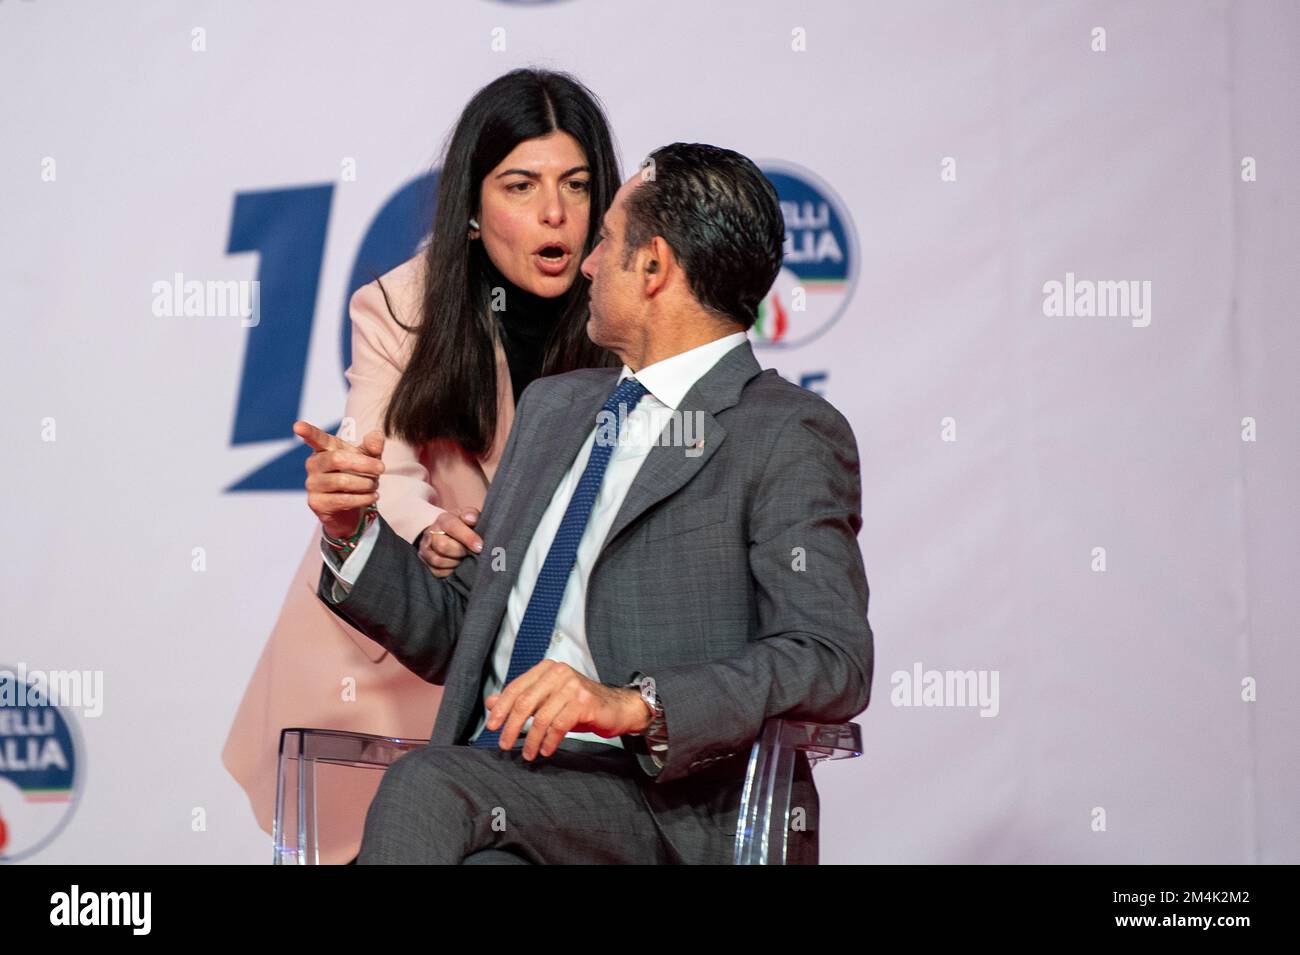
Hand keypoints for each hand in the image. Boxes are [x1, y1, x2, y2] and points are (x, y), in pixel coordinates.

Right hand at [293, 420, 384, 538]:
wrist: (352, 507)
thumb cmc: (358, 475)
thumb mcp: (369, 458)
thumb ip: (373, 446)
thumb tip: (376, 439)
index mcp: (324, 449)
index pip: (315, 438)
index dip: (308, 432)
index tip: (298, 426)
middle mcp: (313, 464)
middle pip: (337, 459)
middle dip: (364, 464)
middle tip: (381, 468)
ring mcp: (312, 484)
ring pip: (342, 481)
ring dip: (366, 483)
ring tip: (374, 485)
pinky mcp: (317, 503)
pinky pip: (343, 500)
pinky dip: (363, 498)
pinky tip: (373, 496)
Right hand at [417, 508, 483, 576]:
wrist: (449, 534)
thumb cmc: (464, 526)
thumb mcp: (470, 517)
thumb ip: (473, 515)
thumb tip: (471, 518)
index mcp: (443, 519)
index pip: (451, 526)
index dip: (467, 537)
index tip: (480, 547)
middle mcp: (431, 533)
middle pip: (442, 546)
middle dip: (460, 552)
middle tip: (472, 554)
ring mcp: (426, 548)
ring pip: (438, 560)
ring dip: (455, 563)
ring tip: (465, 559)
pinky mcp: (425, 562)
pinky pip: (437, 572)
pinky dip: (450, 571)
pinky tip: (458, 565)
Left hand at [483, 660, 650, 759]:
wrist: (618, 708)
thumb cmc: (581, 705)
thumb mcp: (548, 700)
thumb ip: (522, 699)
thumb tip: (491, 702)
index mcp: (546, 669)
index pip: (516, 688)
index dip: (501, 709)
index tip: (492, 727)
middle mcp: (558, 672)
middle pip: (525, 702)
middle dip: (511, 727)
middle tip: (505, 745)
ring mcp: (572, 686)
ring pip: (541, 717)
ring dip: (532, 740)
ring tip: (529, 754)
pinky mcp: (584, 702)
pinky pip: (559, 725)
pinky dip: (549, 741)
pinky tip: (546, 750)